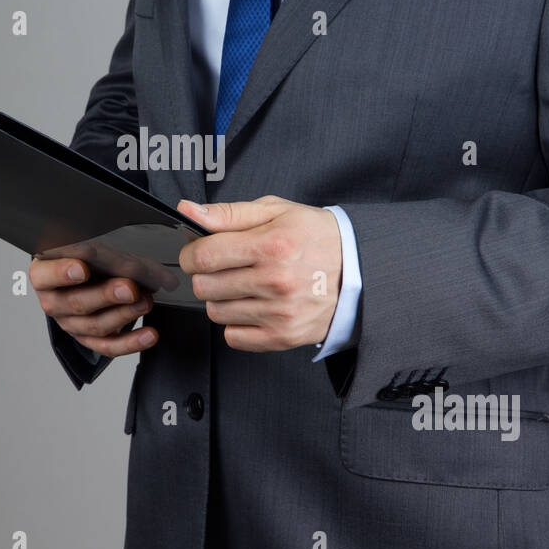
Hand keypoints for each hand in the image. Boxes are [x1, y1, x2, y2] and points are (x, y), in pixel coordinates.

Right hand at [30, 257, 157, 357]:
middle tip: (128, 287)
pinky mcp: (88, 339)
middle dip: (106, 296)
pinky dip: (131, 342)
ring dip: (124, 314)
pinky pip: (108, 346)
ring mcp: (70, 324)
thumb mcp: (81, 245)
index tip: (82, 268)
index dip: (62, 273)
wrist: (80, 274)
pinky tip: (149, 334)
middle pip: (75, 303)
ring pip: (95, 325)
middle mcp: (53, 302)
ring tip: (145, 302)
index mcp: (43, 275)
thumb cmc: (80, 256)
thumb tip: (125, 254)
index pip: (45, 276)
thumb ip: (95, 248)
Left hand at [177, 195, 341, 351]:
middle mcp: (276, 281)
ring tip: (244, 285)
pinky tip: (252, 306)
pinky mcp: (283, 336)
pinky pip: (233, 337)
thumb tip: (189, 211)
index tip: (197, 252)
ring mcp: (280, 313)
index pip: (203, 257)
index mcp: (272, 246)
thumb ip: (228, 213)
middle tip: (226, 267)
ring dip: (222, 299)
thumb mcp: (276, 211)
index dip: (191, 253)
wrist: (359, 270)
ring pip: (215, 312)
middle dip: (207, 274)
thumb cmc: (317, 237)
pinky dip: (236, 323)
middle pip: (204, 286)